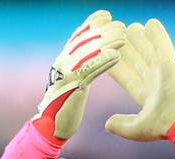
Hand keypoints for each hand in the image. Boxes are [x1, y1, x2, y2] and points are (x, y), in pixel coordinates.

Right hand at [32, 11, 126, 143]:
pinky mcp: (72, 87)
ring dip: (107, 43)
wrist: (50, 128)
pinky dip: (103, 61)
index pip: (78, 36)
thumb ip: (81, 70)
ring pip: (88, 53)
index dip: (91, 24)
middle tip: (121, 26)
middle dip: (104, 31)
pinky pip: (89, 71)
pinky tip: (116, 56)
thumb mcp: (73, 84)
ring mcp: (65, 74)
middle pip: (85, 41)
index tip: (106, 15)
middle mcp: (62, 63)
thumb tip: (92, 58)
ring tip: (124, 37)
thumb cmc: (64, 108)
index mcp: (63, 60)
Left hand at [105, 19, 174, 141]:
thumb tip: (107, 124)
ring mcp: (158, 66)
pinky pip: (159, 36)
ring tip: (126, 30)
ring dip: (134, 34)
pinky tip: (148, 26)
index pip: (121, 71)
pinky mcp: (167, 57)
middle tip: (113, 36)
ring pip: (142, 41)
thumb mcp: (137, 129)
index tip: (103, 53)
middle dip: (120, 44)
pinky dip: (153, 29)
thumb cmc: (162, 126)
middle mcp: (149, 76)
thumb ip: (122, 126)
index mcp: (142, 90)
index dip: (111, 62)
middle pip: (130, 52)